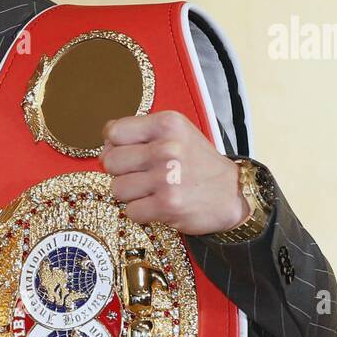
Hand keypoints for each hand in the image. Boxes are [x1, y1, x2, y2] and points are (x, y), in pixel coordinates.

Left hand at [99, 111, 248, 235]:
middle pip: (110, 161)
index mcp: (167, 124)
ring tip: (152, 190)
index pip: (114, 132)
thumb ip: (142, 134)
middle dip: (121, 172)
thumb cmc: (198, 164)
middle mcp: (166, 148)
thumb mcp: (177, 134)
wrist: (233, 194)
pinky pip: (130, 210)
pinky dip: (141, 212)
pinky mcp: (167, 204)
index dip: (115, 146)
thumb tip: (103, 147)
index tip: (128, 153)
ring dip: (131, 194)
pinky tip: (158, 205)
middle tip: (142, 175)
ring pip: (117, 188)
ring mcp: (166, 177)